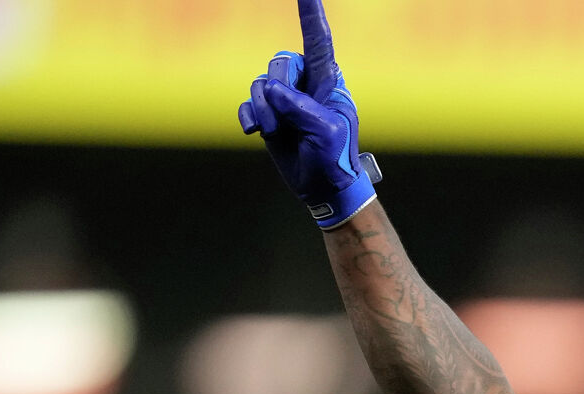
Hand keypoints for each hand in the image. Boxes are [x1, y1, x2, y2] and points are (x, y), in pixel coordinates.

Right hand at [237, 0, 380, 227]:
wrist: (321, 186)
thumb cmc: (334, 157)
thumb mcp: (325, 131)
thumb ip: (300, 107)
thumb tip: (273, 90)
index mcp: (328, 81)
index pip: (318, 41)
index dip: (311, 14)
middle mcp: (305, 83)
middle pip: (280, 62)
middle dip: (277, 89)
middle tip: (283, 119)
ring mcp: (285, 98)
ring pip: (260, 83)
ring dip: (264, 111)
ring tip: (275, 133)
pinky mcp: (268, 114)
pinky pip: (248, 102)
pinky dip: (250, 117)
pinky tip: (256, 133)